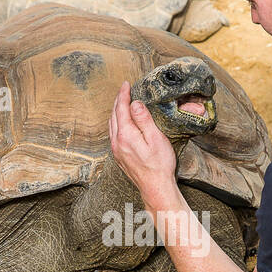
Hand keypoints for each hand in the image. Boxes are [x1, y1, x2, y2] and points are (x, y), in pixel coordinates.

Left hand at [110, 80, 177, 207]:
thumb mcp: (156, 138)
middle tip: (124, 90)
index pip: (121, 108)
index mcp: (126, 135)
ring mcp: (116, 150)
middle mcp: (116, 142)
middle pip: (113, 115)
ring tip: (122, 102)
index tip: (126, 84)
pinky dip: (116, 122)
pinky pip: (113, 133)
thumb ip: (144, 120)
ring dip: (116, 111)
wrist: (155, 187)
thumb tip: (135, 104)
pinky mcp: (118, 156)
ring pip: (112, 124)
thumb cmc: (159, 164)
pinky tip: (122, 122)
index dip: (123, 94)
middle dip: (118, 100)